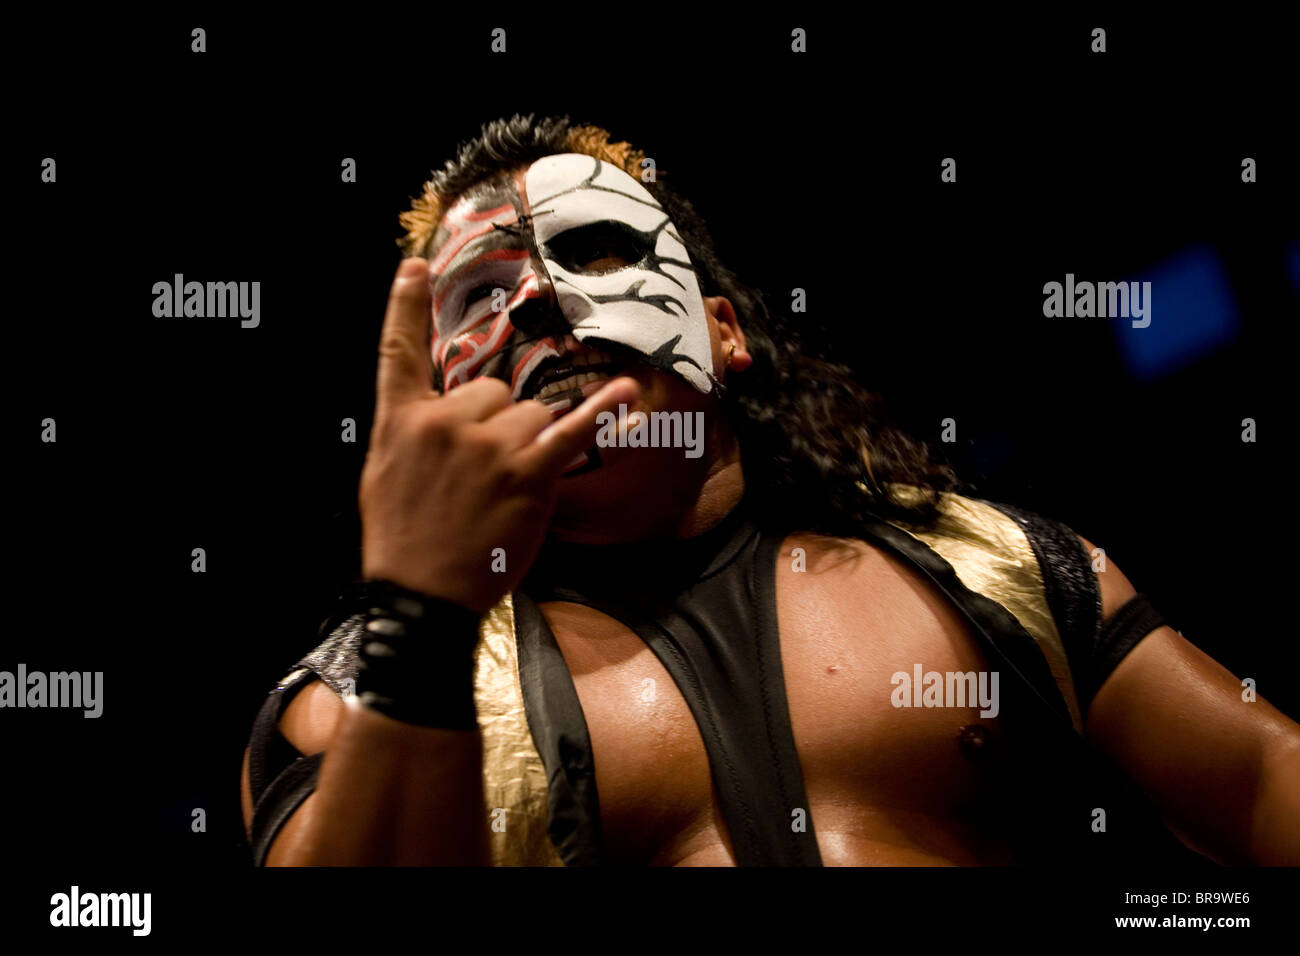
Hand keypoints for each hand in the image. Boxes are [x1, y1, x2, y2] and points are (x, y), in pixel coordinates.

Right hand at [359, 257, 637, 614]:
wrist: (420, 596)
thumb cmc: (401, 540)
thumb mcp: (384, 475)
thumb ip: (411, 432)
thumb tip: (437, 414)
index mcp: (401, 421)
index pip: (397, 351)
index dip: (402, 305)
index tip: (413, 265)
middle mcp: (444, 421)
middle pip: (492, 390)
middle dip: (497, 423)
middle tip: (481, 474)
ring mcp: (488, 445)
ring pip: (530, 414)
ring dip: (528, 443)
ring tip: (504, 490)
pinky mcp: (528, 472)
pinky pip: (570, 430)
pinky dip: (600, 410)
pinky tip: (622, 390)